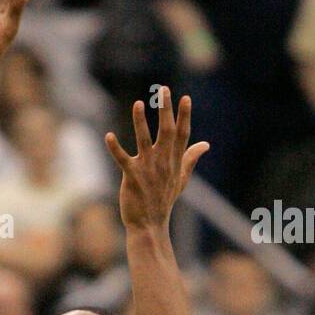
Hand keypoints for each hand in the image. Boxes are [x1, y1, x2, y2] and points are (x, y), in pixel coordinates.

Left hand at [105, 87, 209, 230]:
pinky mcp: (132, 177)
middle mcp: (163, 162)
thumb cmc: (164, 199)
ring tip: (138, 104)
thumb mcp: (181, 178)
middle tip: (164, 90)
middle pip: (166, 131)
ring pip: (145, 141)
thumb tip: (206, 144)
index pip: (181, 134)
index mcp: (174, 161)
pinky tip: (108, 136)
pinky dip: (115, 148)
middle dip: (166, 110)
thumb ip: (191, 158)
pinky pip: (123, 159)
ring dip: (140, 122)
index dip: (184, 116)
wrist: (150, 224)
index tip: (185, 98)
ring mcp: (147, 169)